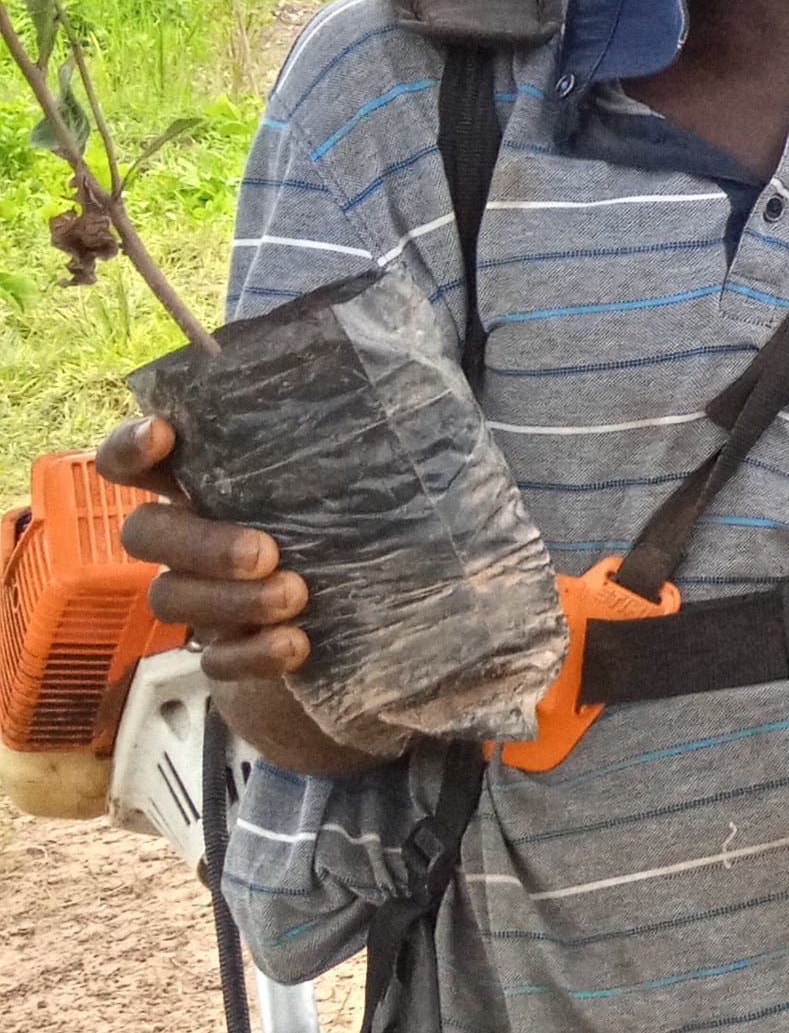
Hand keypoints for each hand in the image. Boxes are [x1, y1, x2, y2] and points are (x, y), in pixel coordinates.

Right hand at [103, 415, 392, 772]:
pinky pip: (213, 660)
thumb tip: (413, 372)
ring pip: (170, 598)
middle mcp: (191, 536)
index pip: (135, 458)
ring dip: (229, 600)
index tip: (164, 435)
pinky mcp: (228, 649)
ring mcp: (202, 596)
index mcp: (211, 482)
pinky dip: (251, 655)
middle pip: (143, 534)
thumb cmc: (364, 514)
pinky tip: (297, 645)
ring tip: (296, 596)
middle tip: (265, 552)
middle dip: (197, 543)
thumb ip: (364, 426)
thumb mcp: (367, 467)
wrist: (380, 608)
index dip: (130, 446)